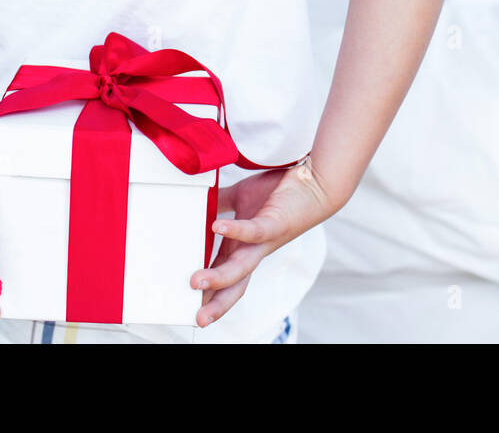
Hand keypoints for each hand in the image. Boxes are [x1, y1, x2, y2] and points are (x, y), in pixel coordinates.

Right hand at [190, 157, 334, 327]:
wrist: (314, 179)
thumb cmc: (279, 191)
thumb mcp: (241, 198)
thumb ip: (220, 202)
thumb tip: (197, 199)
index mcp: (240, 246)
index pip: (219, 274)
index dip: (204, 292)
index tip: (184, 304)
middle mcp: (252, 250)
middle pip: (233, 285)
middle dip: (215, 304)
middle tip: (197, 318)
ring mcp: (265, 241)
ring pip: (241, 268)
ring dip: (219, 278)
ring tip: (196, 281)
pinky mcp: (276, 225)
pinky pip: (255, 232)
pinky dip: (236, 231)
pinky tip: (218, 227)